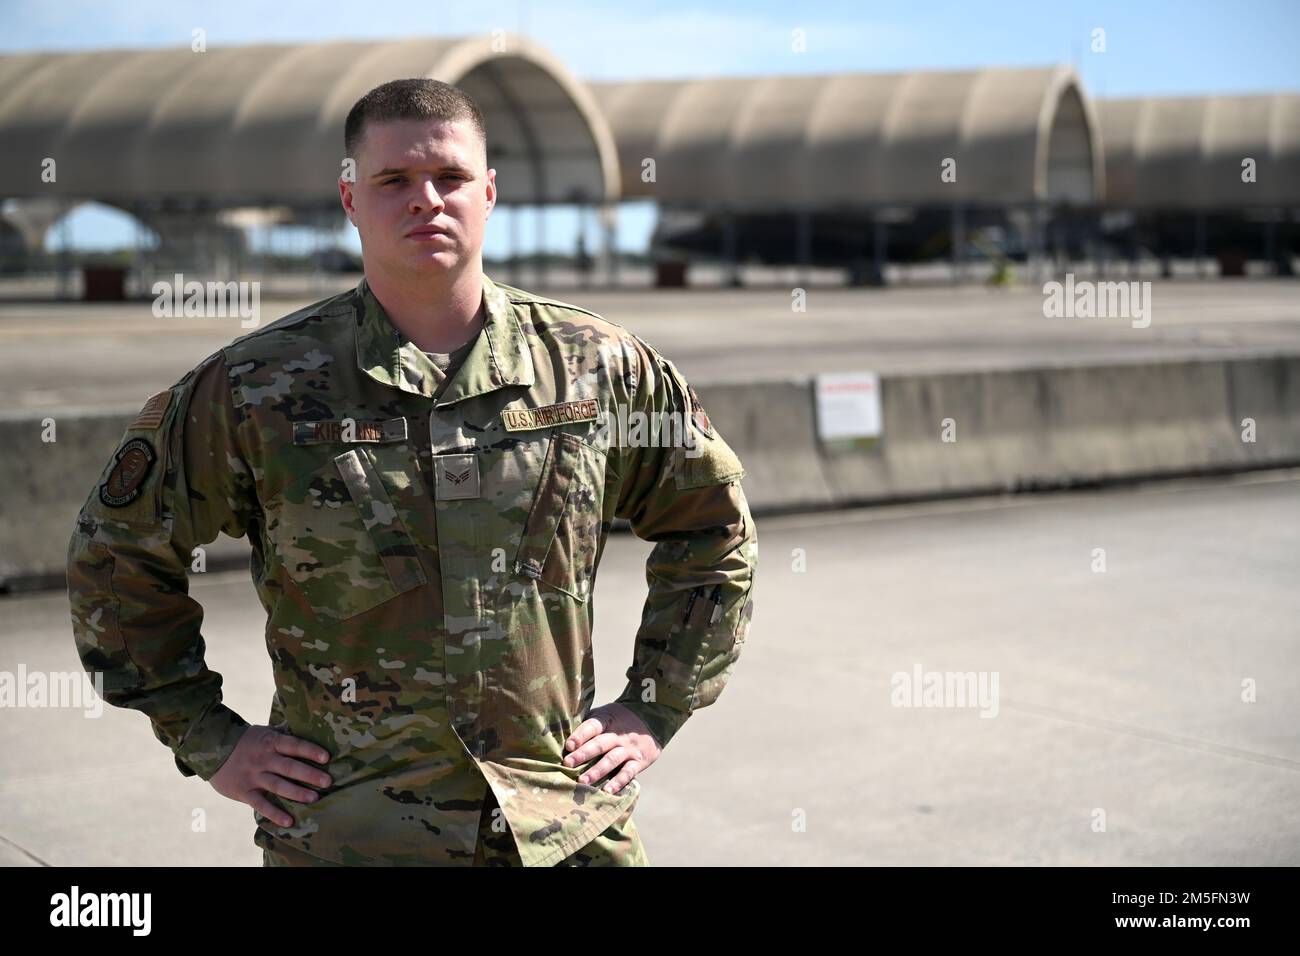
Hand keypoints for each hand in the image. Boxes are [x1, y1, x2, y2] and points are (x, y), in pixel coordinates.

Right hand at [208, 725, 332, 827]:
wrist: (211, 749)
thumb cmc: (247, 740)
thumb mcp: (265, 732)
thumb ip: (285, 733)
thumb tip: (309, 723)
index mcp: (271, 742)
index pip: (293, 745)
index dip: (310, 751)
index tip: (326, 757)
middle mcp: (263, 759)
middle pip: (289, 767)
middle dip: (309, 774)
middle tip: (328, 781)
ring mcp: (253, 777)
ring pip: (278, 786)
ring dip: (296, 793)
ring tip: (314, 798)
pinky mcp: (244, 792)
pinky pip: (261, 805)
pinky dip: (275, 814)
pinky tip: (289, 821)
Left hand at [562, 702, 660, 795]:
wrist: (652, 716)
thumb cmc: (617, 720)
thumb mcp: (604, 715)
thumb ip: (586, 725)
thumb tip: (557, 736)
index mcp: (607, 720)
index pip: (592, 726)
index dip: (580, 735)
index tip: (568, 746)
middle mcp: (618, 735)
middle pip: (600, 744)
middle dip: (583, 754)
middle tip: (567, 764)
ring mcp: (629, 748)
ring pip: (612, 759)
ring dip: (597, 771)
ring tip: (582, 781)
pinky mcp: (639, 761)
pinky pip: (628, 772)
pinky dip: (618, 782)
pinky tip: (607, 790)